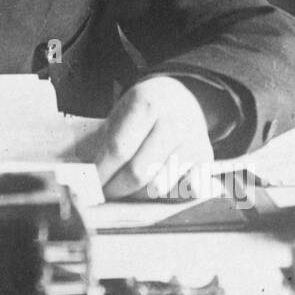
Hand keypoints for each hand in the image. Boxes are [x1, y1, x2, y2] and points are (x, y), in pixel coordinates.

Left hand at [91, 76, 213, 199]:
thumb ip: (106, 140)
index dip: (101, 172)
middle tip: (103, 193)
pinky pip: (181, 191)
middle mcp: (174, 122)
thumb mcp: (121, 110)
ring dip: (136, 195)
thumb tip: (88, 175)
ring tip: (124, 190)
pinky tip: (151, 189)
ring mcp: (193, 141)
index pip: (118, 148)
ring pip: (158, 186)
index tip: (89, 186)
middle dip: (116, 188)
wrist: (181, 98)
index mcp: (147, 104)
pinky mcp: (206, 159)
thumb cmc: (144, 109)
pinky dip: (164, 196)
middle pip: (138, 172)